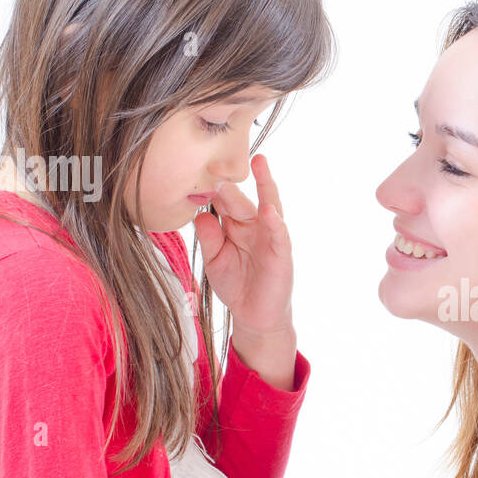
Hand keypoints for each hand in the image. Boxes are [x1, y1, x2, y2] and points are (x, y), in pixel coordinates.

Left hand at [192, 154, 293, 337]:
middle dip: (231, 181)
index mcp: (235, 225)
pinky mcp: (281, 253)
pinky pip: (279, 234)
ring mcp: (269, 237)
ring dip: (265, 183)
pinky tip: (269, 210)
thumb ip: (208, 237)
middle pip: (240, 198)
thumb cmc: (237, 285)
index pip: (222, 200)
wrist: (254, 316)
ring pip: (268, 205)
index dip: (211, 186)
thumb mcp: (214, 260)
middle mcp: (253, 226)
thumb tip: (199, 214)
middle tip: (217, 161)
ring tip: (260, 163)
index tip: (196, 168)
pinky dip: (275, 222)